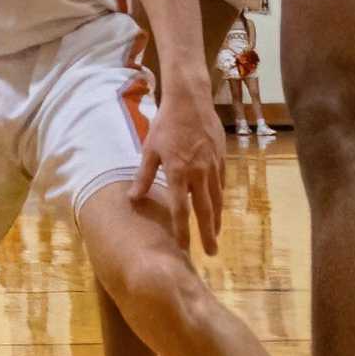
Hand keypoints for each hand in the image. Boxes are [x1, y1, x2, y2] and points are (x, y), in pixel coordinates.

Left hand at [133, 80, 223, 254]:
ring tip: (215, 236)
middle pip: (204, 211)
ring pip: (217, 200)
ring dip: (216, 220)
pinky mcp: (221, 159)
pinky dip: (220, 199)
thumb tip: (132, 197)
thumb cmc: (166, 124)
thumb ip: (144, 175)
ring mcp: (212, 167)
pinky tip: (218, 207)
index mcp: (178, 172)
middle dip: (207, 234)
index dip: (182, 230)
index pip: (180, 209)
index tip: (183, 248)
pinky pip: (221, 184)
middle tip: (211, 254)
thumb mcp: (149, 149)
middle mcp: (198, 173)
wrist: (190, 101)